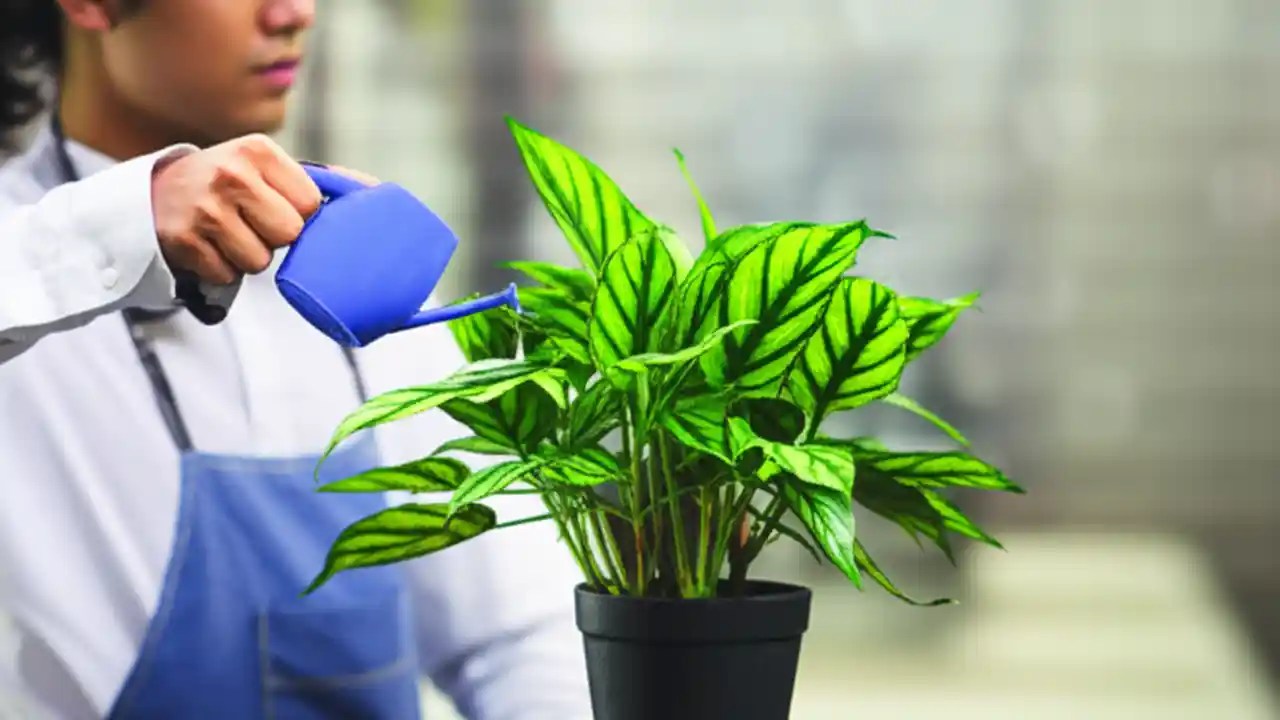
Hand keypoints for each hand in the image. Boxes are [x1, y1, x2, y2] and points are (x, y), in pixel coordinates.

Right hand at [150, 134, 365, 284]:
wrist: (159, 191)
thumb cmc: (231, 183)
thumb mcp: (269, 167)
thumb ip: (320, 180)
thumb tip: (377, 191)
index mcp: (259, 151)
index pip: (309, 204)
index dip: (297, 213)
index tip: (275, 203)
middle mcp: (231, 174)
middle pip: (288, 234)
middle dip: (275, 236)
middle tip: (251, 220)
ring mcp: (204, 207)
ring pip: (259, 260)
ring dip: (249, 254)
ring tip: (229, 231)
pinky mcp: (183, 240)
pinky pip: (229, 274)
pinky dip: (223, 267)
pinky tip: (209, 244)